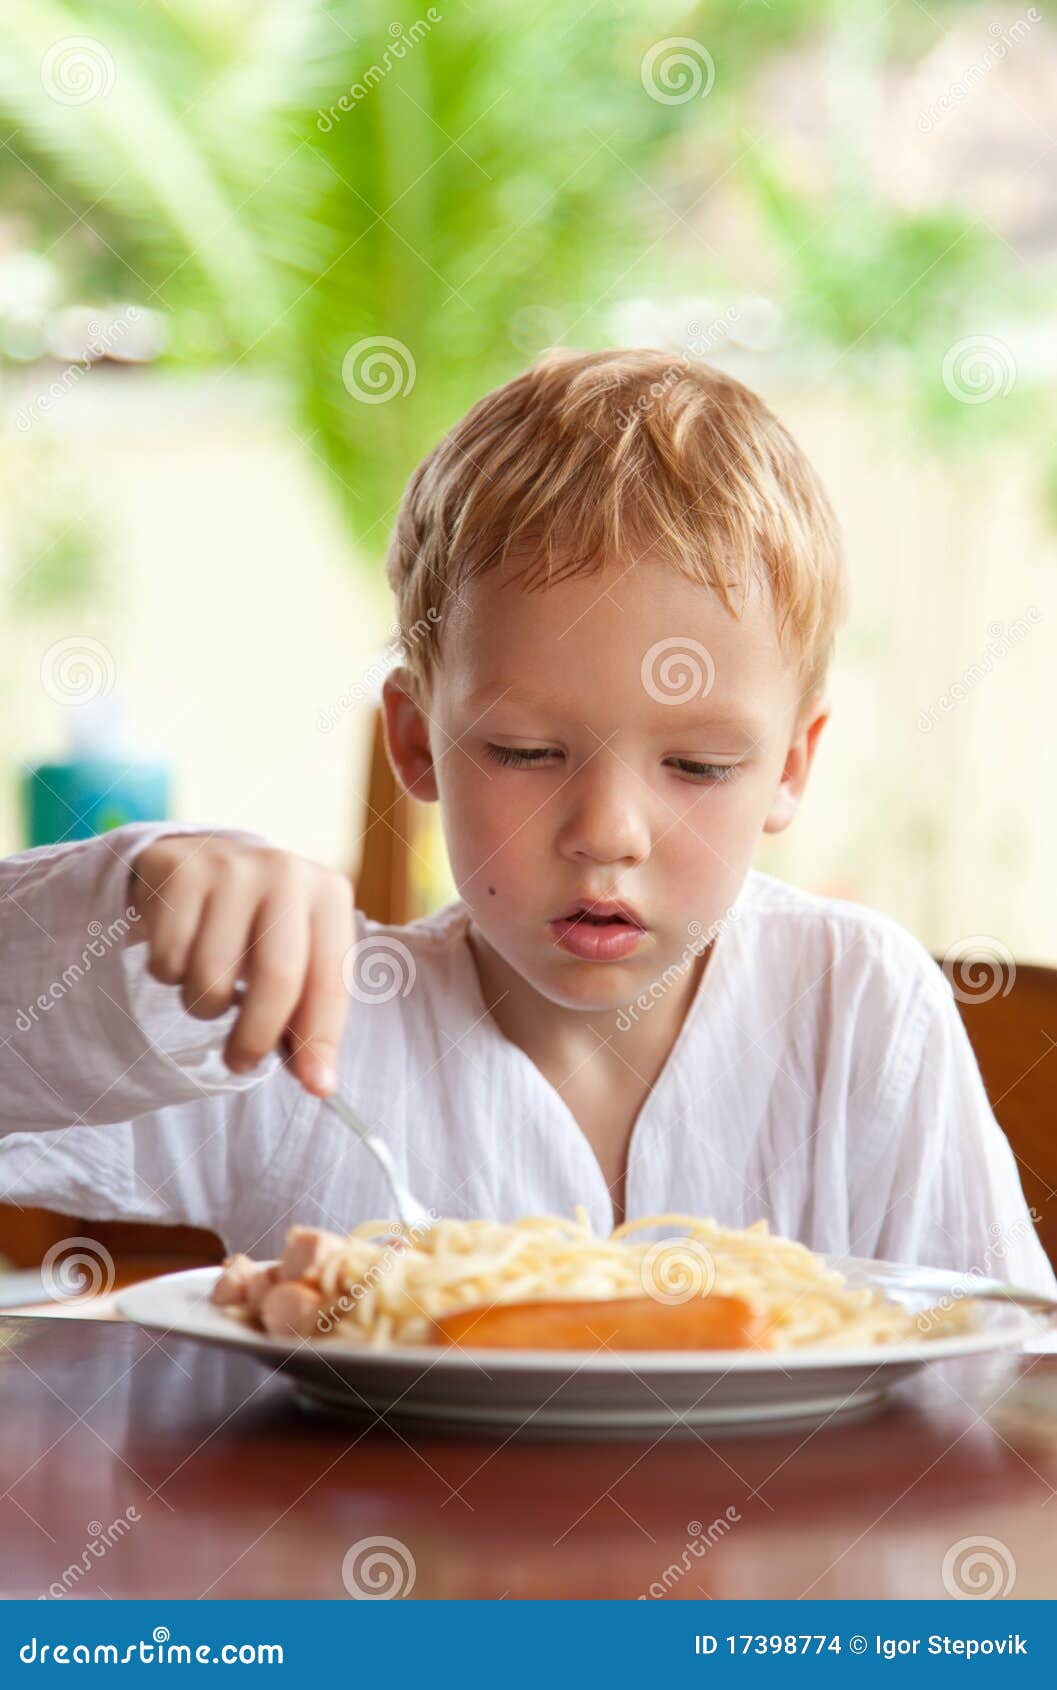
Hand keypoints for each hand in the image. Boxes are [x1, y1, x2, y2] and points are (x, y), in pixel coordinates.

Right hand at [127, 834, 353, 1095]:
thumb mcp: (297, 955)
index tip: (316, 1085)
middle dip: (256, 1038)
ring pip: (212, 979)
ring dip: (204, 1004)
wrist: (198, 862)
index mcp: (328, 894)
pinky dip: (170, 976)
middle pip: (277, 980)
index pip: (330, 980)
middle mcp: (285, 872)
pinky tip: (183, 950)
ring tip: (210, 980)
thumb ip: (308, 1016)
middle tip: (240, 1062)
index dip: (321, 1038)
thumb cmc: (257, 926)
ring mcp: (229, 868)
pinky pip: (168, 962)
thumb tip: (318, 1081)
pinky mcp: (178, 872)